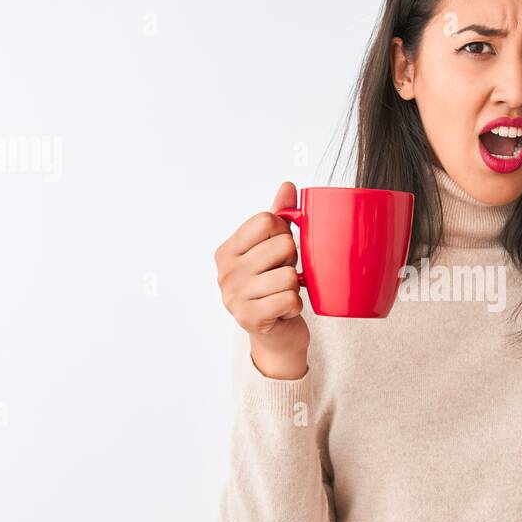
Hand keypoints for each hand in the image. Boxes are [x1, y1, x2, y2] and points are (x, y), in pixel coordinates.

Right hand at [214, 181, 309, 379]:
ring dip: (295, 287)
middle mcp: (226, 271)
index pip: (267, 219)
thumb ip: (279, 216)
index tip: (279, 252)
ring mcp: (234, 296)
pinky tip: (284, 310)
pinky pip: (290, 299)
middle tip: (282, 275)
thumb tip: (287, 185)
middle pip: (283, 245)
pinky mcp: (250, 319)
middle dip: (292, 261)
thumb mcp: (272, 249)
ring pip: (289, 275)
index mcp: (227, 250)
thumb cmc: (272, 287)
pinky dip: (295, 306)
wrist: (274, 336)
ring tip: (283, 293)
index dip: (284, 233)